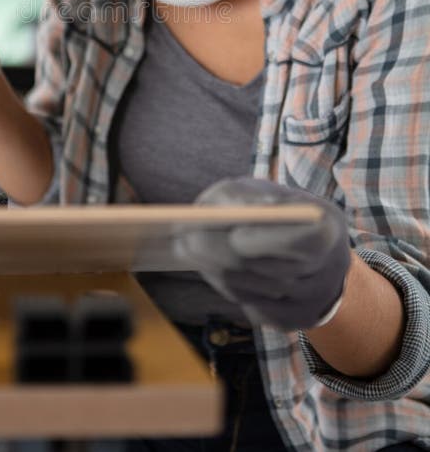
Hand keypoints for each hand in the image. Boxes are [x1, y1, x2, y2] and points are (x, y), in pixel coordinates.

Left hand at [176, 177, 351, 329]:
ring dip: (215, 267)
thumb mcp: (276, 193)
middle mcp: (325, 273)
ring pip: (253, 289)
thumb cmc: (290, 215)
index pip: (302, 241)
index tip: (236, 234)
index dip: (269, 240)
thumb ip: (249, 196)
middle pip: (267, 269)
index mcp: (329, 231)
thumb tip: (215, 210)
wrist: (323, 259)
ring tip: (186, 246)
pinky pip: (250, 305)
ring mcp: (309, 303)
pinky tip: (208, 266)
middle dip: (222, 253)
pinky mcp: (290, 321)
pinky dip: (225, 284)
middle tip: (185, 239)